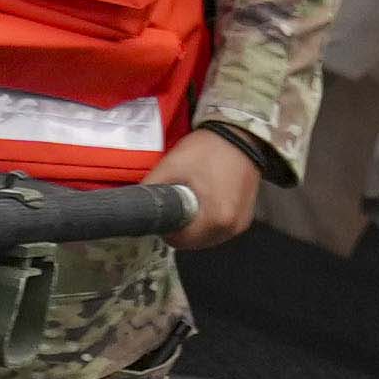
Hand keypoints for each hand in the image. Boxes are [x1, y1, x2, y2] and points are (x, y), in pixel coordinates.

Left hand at [147, 126, 261, 253]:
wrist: (239, 135)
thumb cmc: (208, 149)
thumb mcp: (170, 167)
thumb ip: (150, 189)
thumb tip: (133, 204)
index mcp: (215, 218)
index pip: (179, 241)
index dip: (166, 228)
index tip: (164, 212)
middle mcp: (231, 226)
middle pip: (194, 243)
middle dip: (180, 228)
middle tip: (176, 204)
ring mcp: (240, 223)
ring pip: (207, 238)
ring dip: (195, 228)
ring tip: (191, 202)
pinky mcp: (245, 218)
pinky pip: (220, 230)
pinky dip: (209, 222)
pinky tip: (204, 203)